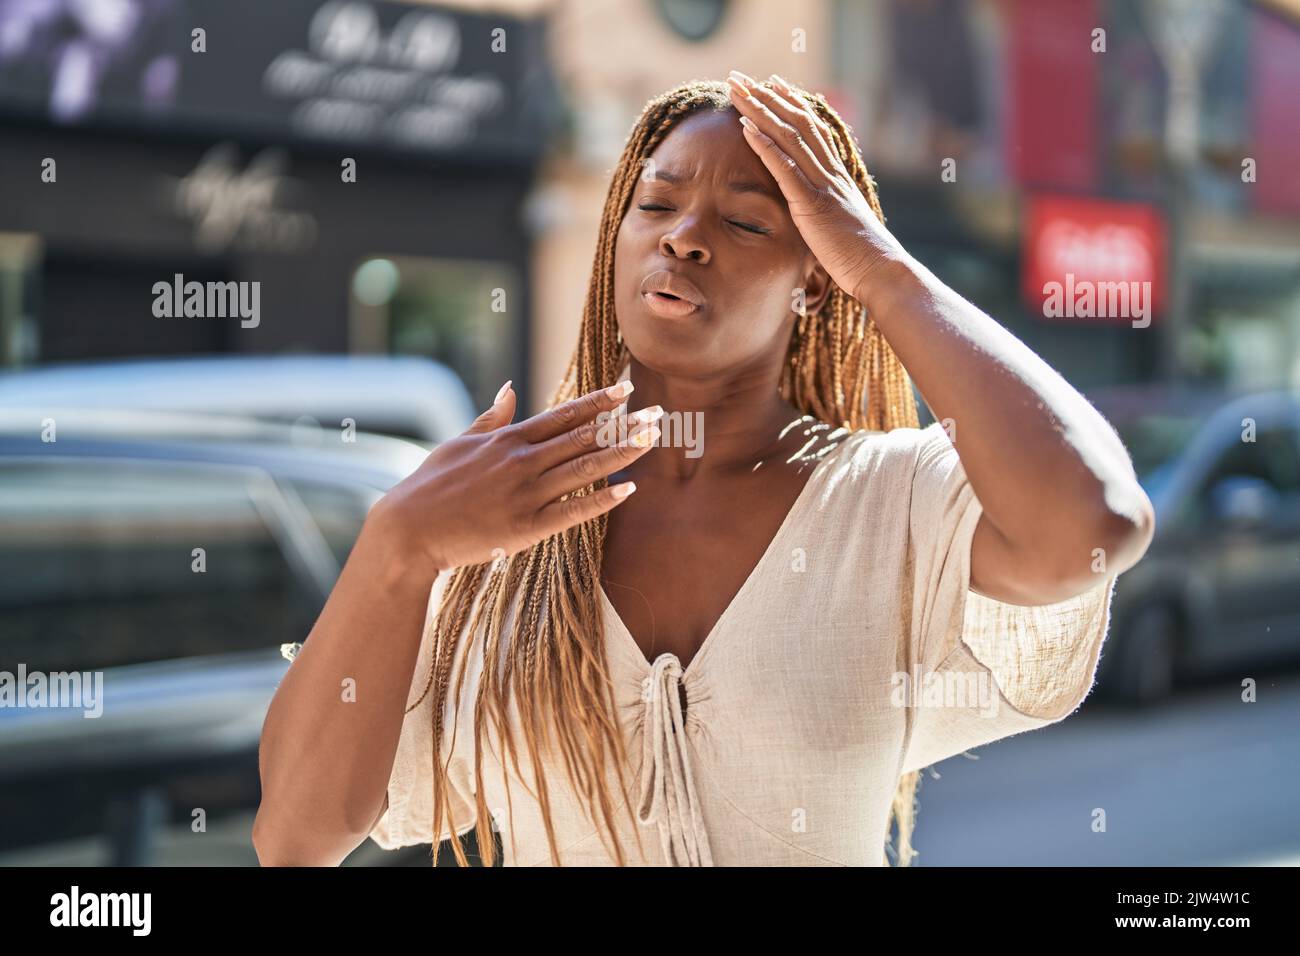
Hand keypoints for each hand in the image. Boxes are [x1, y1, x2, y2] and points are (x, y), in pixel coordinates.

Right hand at [376, 381, 661, 571]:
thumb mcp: (458, 443)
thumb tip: (509, 388)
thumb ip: (490, 418)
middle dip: (624, 424)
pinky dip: (601, 500)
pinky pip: (572, 512)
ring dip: (622, 453)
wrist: (407, 530)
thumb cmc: (429, 486)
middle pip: (583, 438)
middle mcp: (521, 461)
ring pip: (584, 469)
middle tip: (660, 414)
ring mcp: (525, 494)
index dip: (597, 402)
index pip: (562, 415)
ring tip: (652, 441)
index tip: (626, 390)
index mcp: (508, 440)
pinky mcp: (525, 528)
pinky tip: (628, 489)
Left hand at [726, 70, 906, 307]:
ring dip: (759, 111)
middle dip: (766, 97)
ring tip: (736, 91)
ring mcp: (823, 186)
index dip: (791, 103)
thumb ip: (826, 210)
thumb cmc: (860, 256)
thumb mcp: (839, 225)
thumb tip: (815, 211)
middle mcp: (830, 173)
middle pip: (796, 122)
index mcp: (836, 175)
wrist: (880, 271)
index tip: (771, 83)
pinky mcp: (813, 206)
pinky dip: (765, 146)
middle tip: (741, 78)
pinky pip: (786, 169)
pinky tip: (746, 128)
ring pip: (789, 137)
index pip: (812, 128)